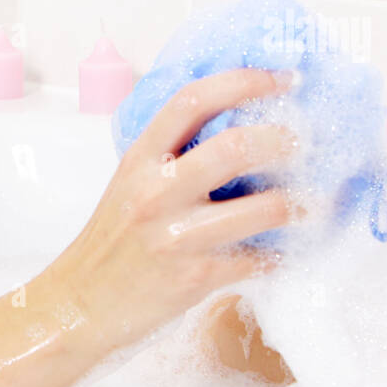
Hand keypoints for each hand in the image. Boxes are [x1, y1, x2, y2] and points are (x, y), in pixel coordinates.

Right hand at [42, 67, 301, 352]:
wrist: (78, 307)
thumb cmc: (110, 246)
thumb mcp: (128, 187)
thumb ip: (169, 159)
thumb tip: (235, 132)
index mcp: (139, 161)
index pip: (192, 100)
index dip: (245, 81)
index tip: (282, 80)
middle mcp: (156, 192)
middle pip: (235, 146)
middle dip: (283, 140)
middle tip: (304, 144)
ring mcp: (177, 236)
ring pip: (263, 207)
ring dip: (298, 205)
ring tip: (308, 205)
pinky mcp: (196, 278)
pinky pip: (259, 259)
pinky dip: (278, 256)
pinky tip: (280, 253)